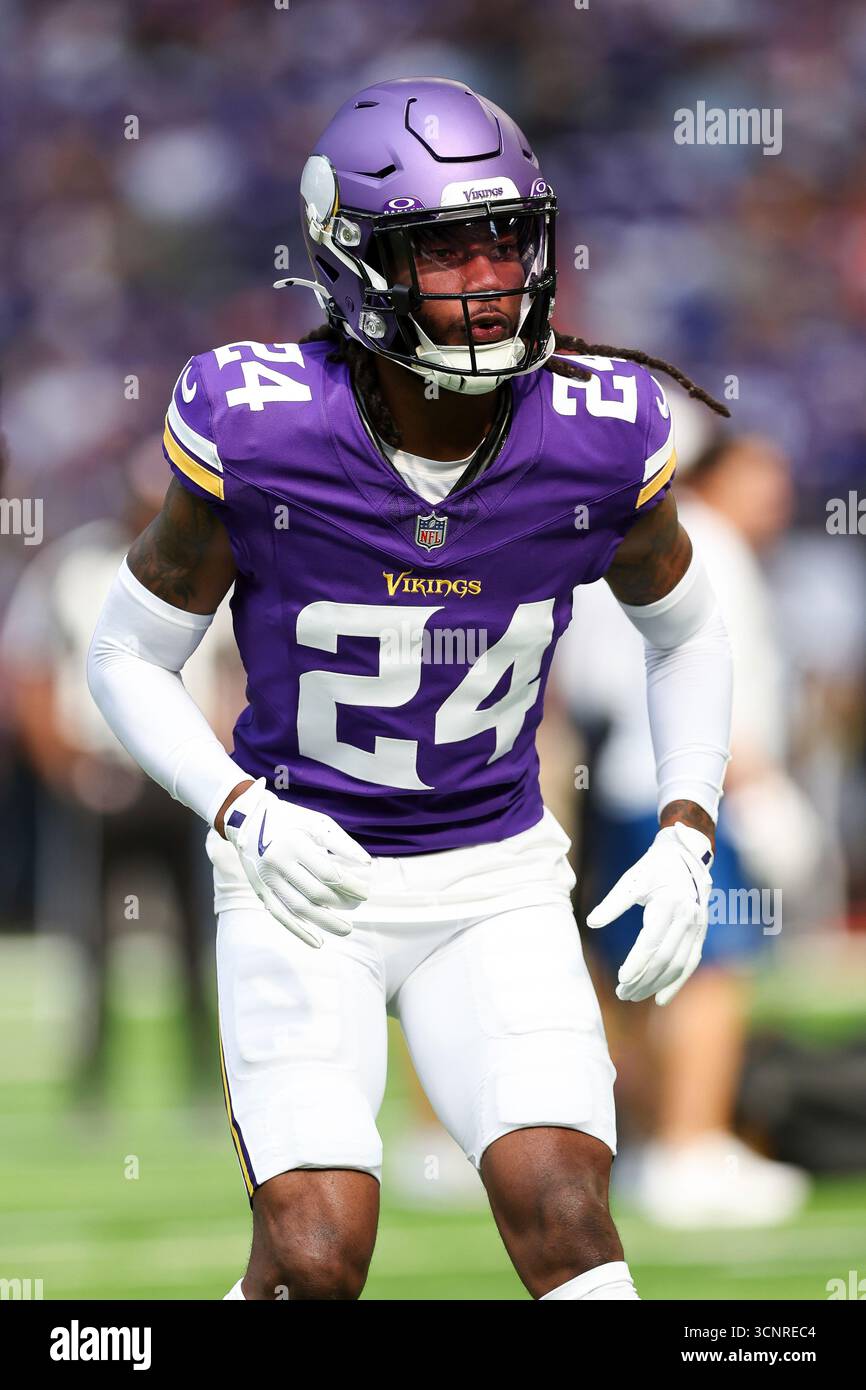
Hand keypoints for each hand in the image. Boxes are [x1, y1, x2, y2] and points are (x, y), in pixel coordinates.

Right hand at [223, 778, 371, 947]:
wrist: (247, 819)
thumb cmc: (290, 819)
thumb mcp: (317, 822)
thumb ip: (342, 843)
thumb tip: (367, 865)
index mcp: (293, 844)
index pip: (327, 873)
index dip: (350, 886)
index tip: (366, 893)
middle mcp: (276, 863)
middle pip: (315, 893)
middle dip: (341, 903)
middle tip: (358, 906)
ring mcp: (266, 880)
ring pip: (299, 909)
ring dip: (325, 923)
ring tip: (346, 929)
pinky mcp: (260, 891)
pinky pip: (281, 916)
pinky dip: (300, 931)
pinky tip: (318, 942)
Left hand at [586, 822, 713, 1005]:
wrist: (686, 856)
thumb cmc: (653, 868)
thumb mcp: (631, 880)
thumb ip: (613, 903)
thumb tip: (592, 922)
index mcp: (669, 903)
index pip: (651, 941)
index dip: (637, 962)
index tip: (621, 978)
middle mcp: (687, 917)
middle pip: (664, 958)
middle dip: (643, 979)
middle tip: (622, 993)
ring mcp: (697, 927)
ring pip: (677, 964)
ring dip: (656, 984)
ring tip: (634, 995)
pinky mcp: (700, 933)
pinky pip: (690, 963)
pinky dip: (677, 983)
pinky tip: (661, 998)